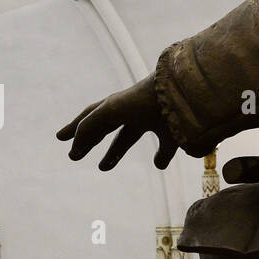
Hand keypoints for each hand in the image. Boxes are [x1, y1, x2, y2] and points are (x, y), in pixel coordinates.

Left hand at [57, 75, 177, 170]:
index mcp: (144, 118)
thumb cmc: (185, 112)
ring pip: (93, 121)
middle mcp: (130, 111)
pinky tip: (74, 145)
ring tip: (69, 152)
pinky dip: (82, 132)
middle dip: (90, 140)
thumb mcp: (173, 137)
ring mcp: (121, 105)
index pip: (124, 136)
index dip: (114, 151)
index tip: (103, 165)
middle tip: (74, 155)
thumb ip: (164, 151)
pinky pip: (92, 120)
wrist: (189, 93)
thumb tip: (158, 166)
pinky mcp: (114, 104)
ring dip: (79, 136)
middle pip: (102, 127)